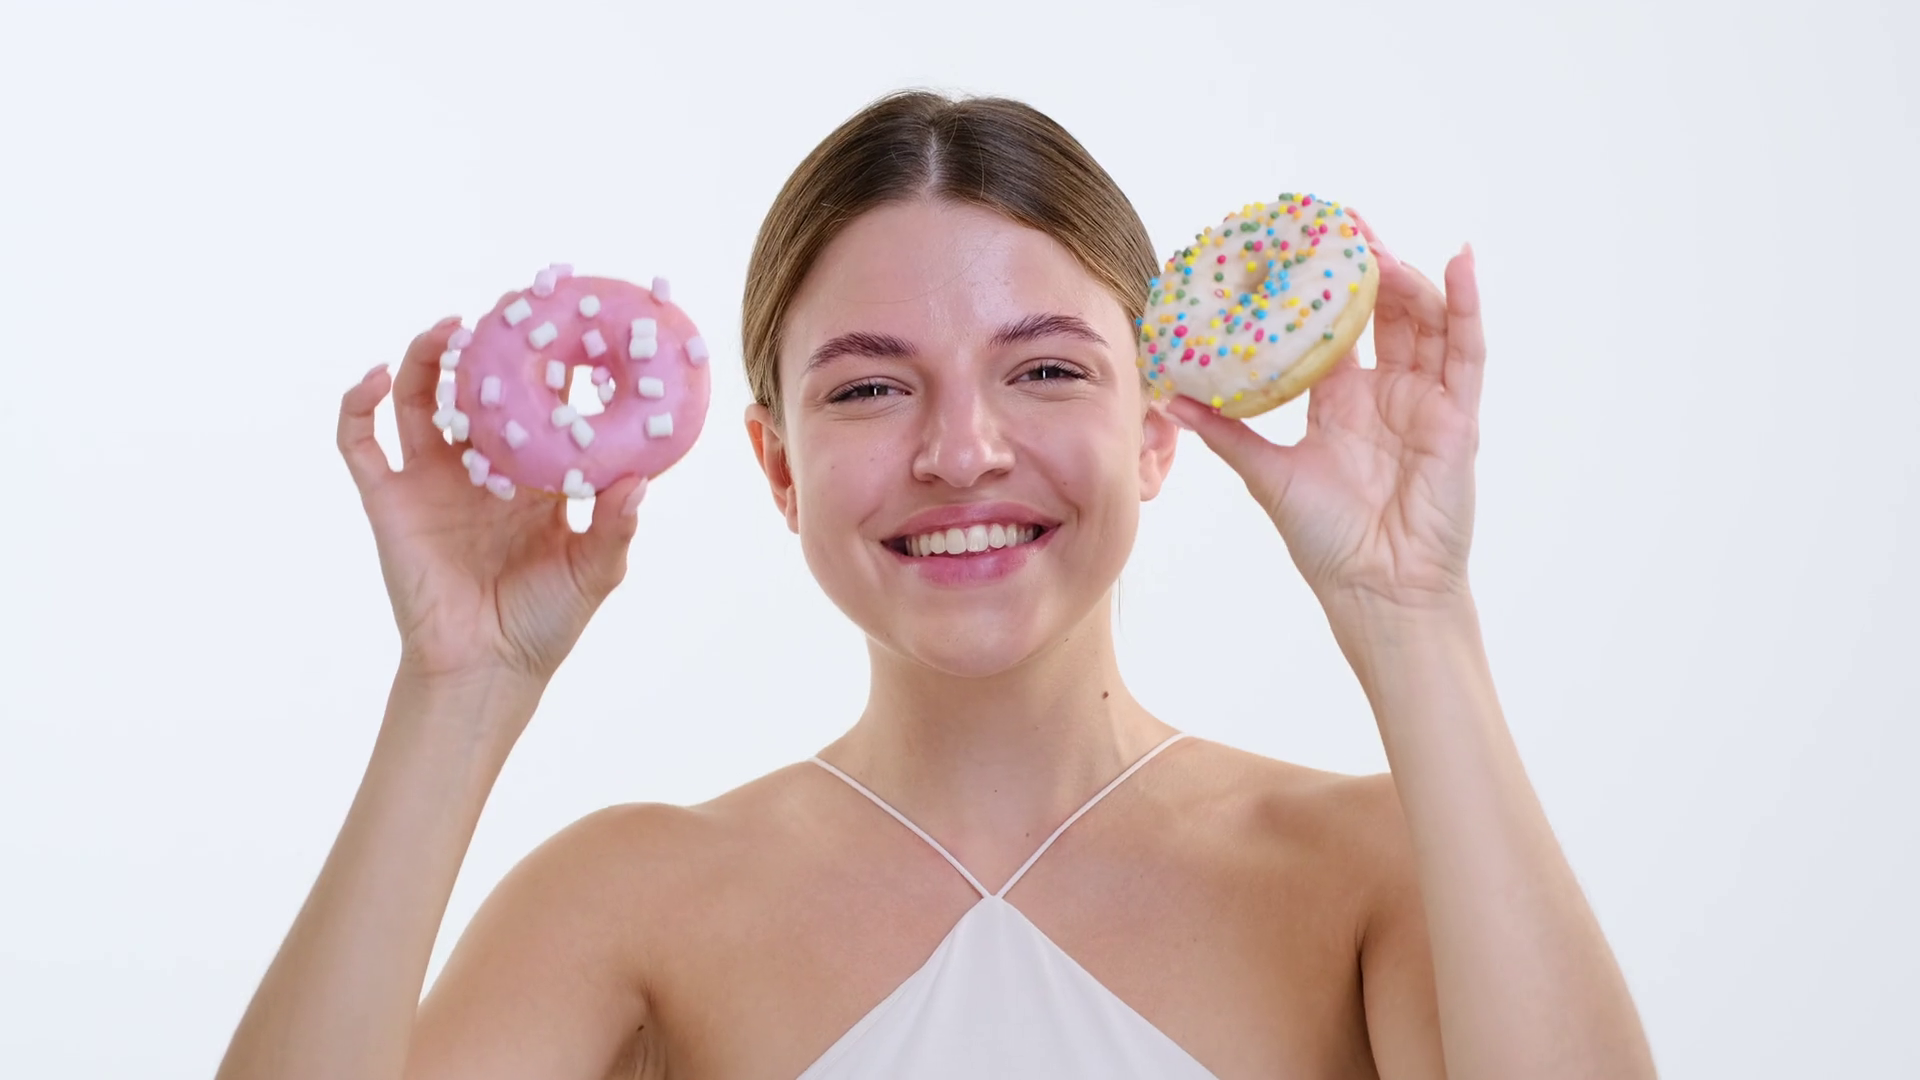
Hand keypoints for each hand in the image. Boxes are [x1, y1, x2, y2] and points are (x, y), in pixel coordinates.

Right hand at [336, 314, 648, 689]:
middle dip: (487, 345)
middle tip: (506, 309)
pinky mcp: (388, 499)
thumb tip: (637, 480)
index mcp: (533, 476)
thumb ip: (615, 526)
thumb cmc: (545, 622)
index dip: (552, 363)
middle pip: (475, 388)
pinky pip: (361, 442)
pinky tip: (378, 377)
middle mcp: (480, 468)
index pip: (540, 404)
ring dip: (426, 357)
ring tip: (451, 329)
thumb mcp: (596, 572)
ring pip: (418, 400)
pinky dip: (358, 404)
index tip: (572, 322)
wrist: (486, 669)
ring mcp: (431, 480)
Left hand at [1169, 215, 1484, 614]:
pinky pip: (1469, 351)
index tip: (1297, 243)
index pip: (1334, 328)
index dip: (1320, 287)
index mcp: (1342, 401)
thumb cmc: (1328, 541)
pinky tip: (1459, 263)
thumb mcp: (1268, 475)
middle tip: (1339, 222)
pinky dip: (1467, 304)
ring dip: (1405, 276)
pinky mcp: (1459, 415)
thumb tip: (1172, 401)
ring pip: (1424, 319)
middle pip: (1383, 311)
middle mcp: (1387, 392)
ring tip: (1377, 243)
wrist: (1378, 589)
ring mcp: (1426, 400)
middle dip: (1364, 265)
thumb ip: (1228, 434)